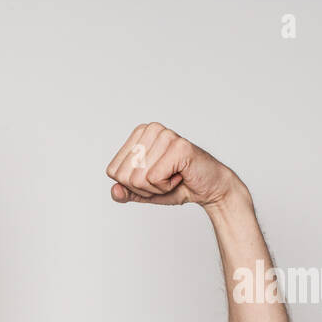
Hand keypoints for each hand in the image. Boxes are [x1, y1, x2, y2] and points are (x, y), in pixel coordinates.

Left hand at [104, 123, 237, 206]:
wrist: (208, 188)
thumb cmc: (177, 185)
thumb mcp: (144, 192)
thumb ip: (126, 192)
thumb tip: (115, 191)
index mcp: (139, 135)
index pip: (113, 171)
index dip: (130, 186)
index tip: (151, 179)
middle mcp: (151, 129)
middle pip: (123, 176)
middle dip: (142, 188)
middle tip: (163, 180)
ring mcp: (165, 135)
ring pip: (138, 178)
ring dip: (155, 188)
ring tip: (172, 177)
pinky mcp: (178, 146)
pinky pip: (154, 178)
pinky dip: (166, 187)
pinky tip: (179, 176)